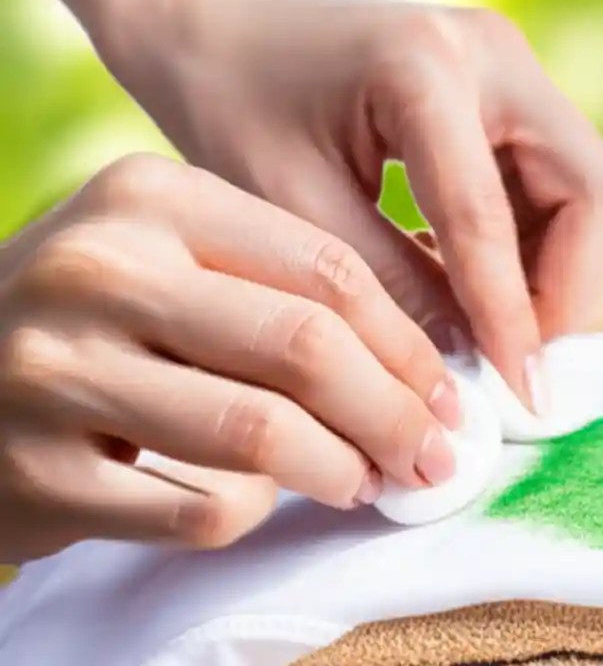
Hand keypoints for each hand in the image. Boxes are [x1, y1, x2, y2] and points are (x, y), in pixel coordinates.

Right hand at [0, 155, 457, 561]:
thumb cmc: (97, 319)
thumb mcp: (173, 260)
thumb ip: (281, 290)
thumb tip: (430, 366)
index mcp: (150, 198)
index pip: (327, 272)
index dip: (408, 344)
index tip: (452, 394)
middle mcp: (96, 268)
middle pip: (304, 348)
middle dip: (395, 413)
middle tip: (436, 454)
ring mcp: (53, 370)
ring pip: (259, 432)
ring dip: (340, 469)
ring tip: (369, 482)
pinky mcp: (33, 471)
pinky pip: (197, 508)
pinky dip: (252, 512)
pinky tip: (261, 501)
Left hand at [97, 0, 602, 404]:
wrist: (228, 35)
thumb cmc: (237, 107)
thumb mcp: (294, 207)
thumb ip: (390, 286)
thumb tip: (469, 367)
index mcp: (422, 68)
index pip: (490, 217)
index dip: (511, 317)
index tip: (521, 395)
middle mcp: (494, 55)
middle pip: (593, 192)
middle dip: (564, 288)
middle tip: (510, 354)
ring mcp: (516, 69)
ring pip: (590, 193)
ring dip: (552, 271)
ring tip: (480, 318)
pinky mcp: (519, 94)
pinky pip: (563, 186)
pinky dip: (534, 247)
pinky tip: (470, 276)